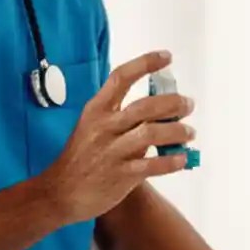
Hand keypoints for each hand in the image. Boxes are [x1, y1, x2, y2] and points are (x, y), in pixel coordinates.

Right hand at [44, 51, 195, 222]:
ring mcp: (112, 151)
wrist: (60, 192)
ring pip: (152, 133)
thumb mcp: (91, 127)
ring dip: (177, 131)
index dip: (145, 64)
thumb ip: (119, 116)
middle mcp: (104, 127)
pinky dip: (170, 161)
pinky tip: (182, 159)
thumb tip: (159, 107)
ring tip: (190, 133)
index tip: (166, 57)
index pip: (121, 77)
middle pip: (145, 106)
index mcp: (96, 110)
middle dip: (173, 103)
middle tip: (188, 104)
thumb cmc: (81, 157)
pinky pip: (151, 165)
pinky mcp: (120, 175)